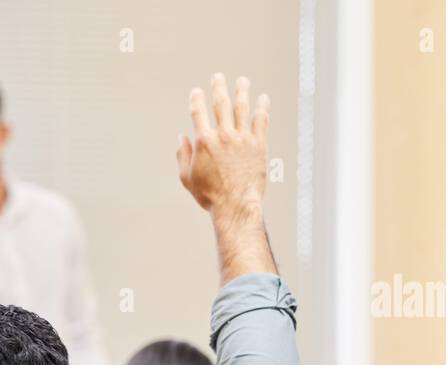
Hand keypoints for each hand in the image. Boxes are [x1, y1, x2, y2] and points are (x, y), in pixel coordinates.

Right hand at [176, 74, 268, 215]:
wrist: (235, 205)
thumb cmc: (209, 195)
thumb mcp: (187, 178)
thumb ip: (183, 155)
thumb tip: (181, 137)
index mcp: (204, 142)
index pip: (198, 112)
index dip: (196, 99)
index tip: (195, 91)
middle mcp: (224, 135)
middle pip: (221, 103)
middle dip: (218, 87)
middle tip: (218, 77)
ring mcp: (243, 138)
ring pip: (242, 107)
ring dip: (242, 91)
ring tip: (242, 80)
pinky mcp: (258, 144)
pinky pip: (261, 120)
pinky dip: (263, 107)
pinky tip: (263, 98)